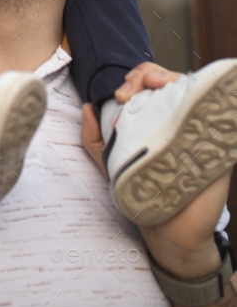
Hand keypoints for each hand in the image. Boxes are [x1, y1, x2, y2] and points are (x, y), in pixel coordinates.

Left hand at [81, 61, 229, 280]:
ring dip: (171, 81)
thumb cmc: (143, 193)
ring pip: (192, 89)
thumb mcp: (110, 163)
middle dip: (147, 75)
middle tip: (129, 91)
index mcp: (156, 118)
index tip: (118, 95)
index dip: (135, 79)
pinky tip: (184, 102)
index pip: (149, 82)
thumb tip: (87, 107)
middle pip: (170, 79)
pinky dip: (203, 99)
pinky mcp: (220, 144)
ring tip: (153, 86)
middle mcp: (180, 119)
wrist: (169, 232)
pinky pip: (218, 113)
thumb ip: (93, 138)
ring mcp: (201, 128)